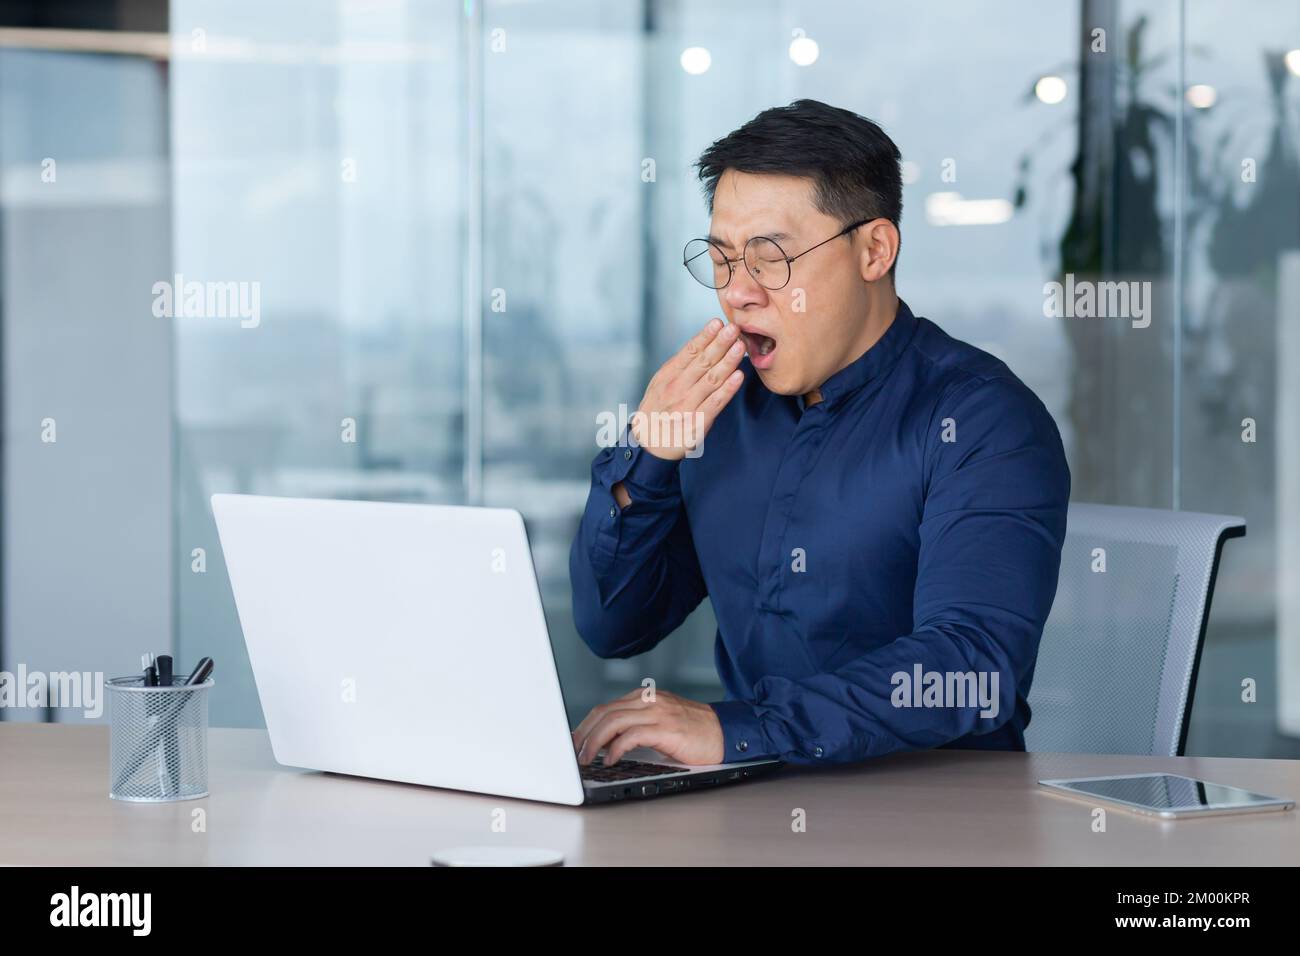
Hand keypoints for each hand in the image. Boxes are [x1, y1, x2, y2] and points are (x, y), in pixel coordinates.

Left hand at [571, 688, 724, 766]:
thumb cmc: (696, 732)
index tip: (574, 740)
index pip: (606, 707)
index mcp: (646, 697)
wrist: (727, 733)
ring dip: (594, 742)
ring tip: (587, 759)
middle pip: (604, 712)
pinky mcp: (666, 728)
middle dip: (583, 733)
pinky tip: (610, 760)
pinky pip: (631, 736)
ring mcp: (657, 712)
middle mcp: (649, 700)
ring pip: (613, 721)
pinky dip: (615, 748)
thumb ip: (637, 726)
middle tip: (574, 752)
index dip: (586, 724)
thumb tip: (608, 743)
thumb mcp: (662, 723)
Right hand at [630, 318, 744, 461]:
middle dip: (719, 343)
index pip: (688, 352)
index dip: (704, 336)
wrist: (648, 445)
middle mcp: (676, 389)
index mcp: (667, 376)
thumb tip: (701, 344)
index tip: (717, 322)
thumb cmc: (657, 411)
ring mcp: (687, 405)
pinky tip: (739, 376)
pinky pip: (715, 403)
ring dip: (727, 362)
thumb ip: (679, 367)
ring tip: (739, 346)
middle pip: (701, 362)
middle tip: (734, 328)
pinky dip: (728, 389)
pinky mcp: (697, 423)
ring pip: (711, 379)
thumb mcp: (660, 384)